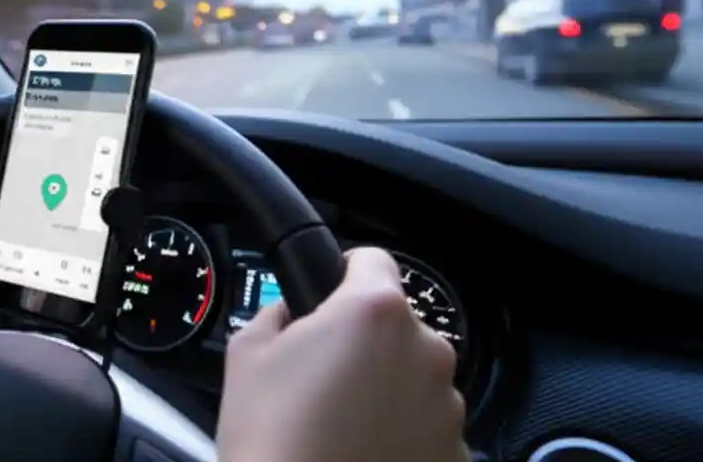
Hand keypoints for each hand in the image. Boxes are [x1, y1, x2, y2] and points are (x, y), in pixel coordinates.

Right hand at [217, 248, 467, 461]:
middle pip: (396, 324)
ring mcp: (447, 405)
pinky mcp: (455, 452)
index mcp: (374, 312)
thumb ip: (278, 314)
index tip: (327, 297)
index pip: (372, 259)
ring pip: (414, 376)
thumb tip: (292, 315)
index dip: (343, 274)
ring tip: (342, 422)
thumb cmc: (272, 439)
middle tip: (322, 376)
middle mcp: (425, 351)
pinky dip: (403, 432)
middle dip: (364, 341)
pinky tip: (364, 450)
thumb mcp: (247, 354)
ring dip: (387, 388)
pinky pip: (427, 424)